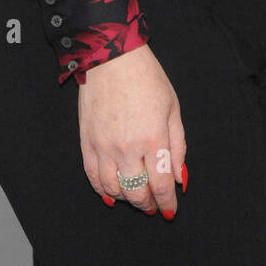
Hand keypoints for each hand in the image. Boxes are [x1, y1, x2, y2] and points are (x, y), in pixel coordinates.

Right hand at [77, 43, 185, 217]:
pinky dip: (103, 189)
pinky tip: (112, 192)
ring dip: (127, 199)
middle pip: (138, 193)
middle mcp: (127, 147)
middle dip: (149, 204)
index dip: (167, 202)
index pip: (161, 185)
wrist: (112, 57)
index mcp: (153, 138)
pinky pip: (93, 176)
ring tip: (136, 197)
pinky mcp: (86, 142)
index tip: (170, 209)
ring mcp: (104, 146)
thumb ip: (178, 146)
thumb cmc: (147, 77)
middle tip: (155, 205)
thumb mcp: (173, 108)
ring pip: (114, 190)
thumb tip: (179, 179)